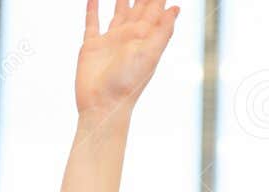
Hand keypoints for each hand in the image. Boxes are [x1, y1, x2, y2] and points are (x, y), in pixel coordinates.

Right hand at [75, 0, 181, 119]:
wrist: (102, 105)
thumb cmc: (128, 83)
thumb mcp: (149, 54)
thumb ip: (162, 31)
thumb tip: (176, 9)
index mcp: (145, 39)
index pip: (154, 10)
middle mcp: (129, 38)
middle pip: (138, 8)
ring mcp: (110, 41)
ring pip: (117, 12)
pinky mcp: (92, 46)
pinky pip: (92, 22)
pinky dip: (92, 9)